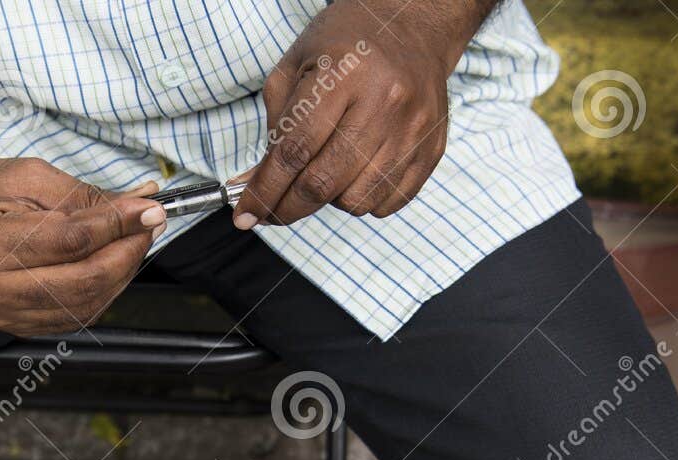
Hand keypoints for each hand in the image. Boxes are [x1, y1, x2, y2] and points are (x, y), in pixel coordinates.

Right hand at [0, 158, 163, 335]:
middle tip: (149, 225)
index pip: (71, 240)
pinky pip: (73, 318)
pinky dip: (101, 292)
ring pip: (85, 305)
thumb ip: (80, 194)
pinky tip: (110, 266)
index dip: (118, 225)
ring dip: (120, 274)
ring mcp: (2, 315)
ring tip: (132, 241)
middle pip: (84, 281)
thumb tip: (136, 206)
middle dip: (127, 252)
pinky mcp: (13, 327)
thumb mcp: (22, 176)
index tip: (151, 208)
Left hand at [235, 0, 487, 226]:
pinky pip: (387, 204)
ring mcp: (413, 129)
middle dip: (288, 208)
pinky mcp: (431, 149)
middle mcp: (384, 101)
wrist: (412, 26)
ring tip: (326, 171)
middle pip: (323, 183)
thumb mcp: (296, 66)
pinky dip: (363, 200)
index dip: (265, 191)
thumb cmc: (345, 43)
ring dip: (329, 200)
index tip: (245, 216)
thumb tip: (254, 185)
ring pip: (355, 201)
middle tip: (272, 211)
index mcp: (344, 73)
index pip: (295, 151)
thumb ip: (274, 127)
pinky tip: (356, 173)